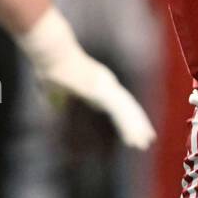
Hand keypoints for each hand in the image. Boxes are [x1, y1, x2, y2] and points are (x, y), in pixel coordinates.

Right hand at [16, 7, 155, 149]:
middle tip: (148, 139)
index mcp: (97, 84)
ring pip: (126, 110)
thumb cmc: (49, 68)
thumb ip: (57, 99)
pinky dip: (126, 125)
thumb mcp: (52, 89)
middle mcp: (106, 83)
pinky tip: (132, 136)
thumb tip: (57, 109)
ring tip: (143, 143)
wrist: (49, 54)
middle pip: (127, 106)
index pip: (117, 104)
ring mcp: (105, 85)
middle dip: (137, 124)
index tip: (132, 132)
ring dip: (135, 128)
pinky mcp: (102, 89)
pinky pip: (119, 111)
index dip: (126, 118)